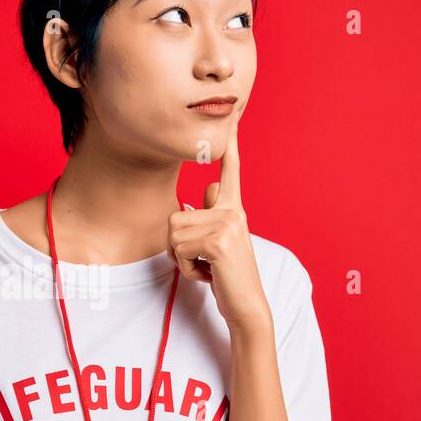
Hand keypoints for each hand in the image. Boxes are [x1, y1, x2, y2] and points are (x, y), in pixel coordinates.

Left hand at [165, 116, 272, 332]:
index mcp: (233, 208)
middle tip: (202, 262)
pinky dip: (187, 269)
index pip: (230, 170)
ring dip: (182, 260)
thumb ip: (212, 213)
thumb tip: (206, 187)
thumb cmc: (228, 276)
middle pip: (175, 217)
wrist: (247, 306)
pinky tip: (208, 275)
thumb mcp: (220, 240)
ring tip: (207, 267)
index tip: (232, 115)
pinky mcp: (219, 242)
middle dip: (178, 248)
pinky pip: (180, 251)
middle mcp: (232, 211)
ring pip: (174, 235)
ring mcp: (227, 225)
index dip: (230, 143)